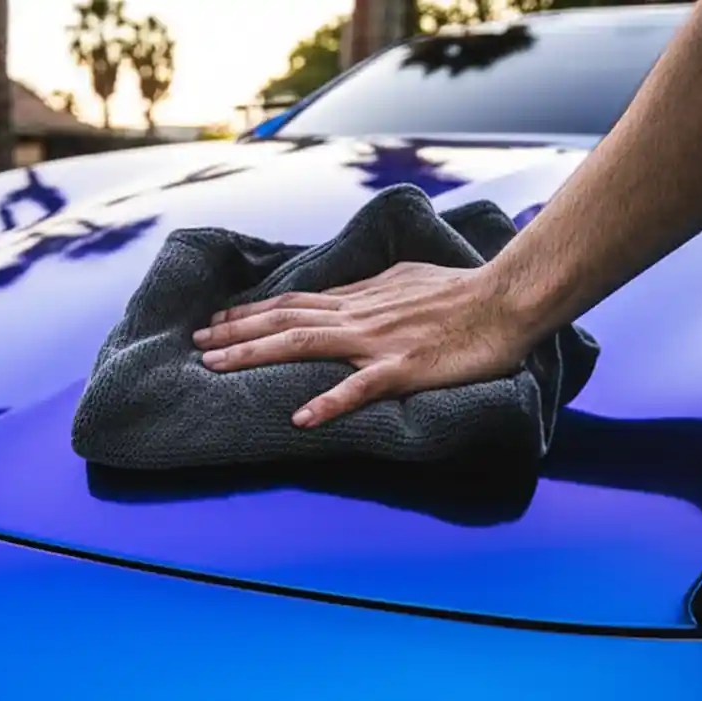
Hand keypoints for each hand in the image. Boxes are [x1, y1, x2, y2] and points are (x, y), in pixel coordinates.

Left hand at [191, 262, 534, 427]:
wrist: (505, 299)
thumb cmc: (460, 290)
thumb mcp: (403, 280)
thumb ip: (368, 292)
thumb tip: (341, 295)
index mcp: (358, 298)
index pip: (291, 302)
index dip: (250, 312)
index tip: (215, 320)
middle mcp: (357, 315)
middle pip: (283, 320)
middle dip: (234, 332)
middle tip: (196, 343)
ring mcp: (377, 341)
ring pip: (303, 344)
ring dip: (255, 355)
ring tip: (216, 368)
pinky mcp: (403, 368)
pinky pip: (359, 387)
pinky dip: (328, 402)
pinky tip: (300, 419)